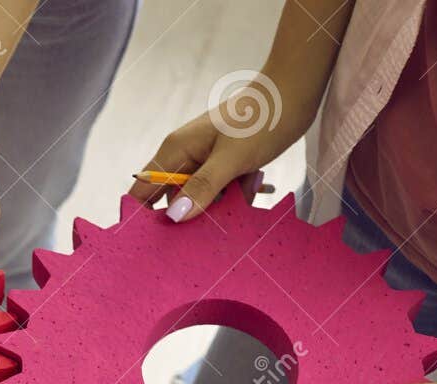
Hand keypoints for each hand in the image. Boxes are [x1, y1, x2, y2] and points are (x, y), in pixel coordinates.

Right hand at [128, 84, 304, 222]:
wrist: (294, 93)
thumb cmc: (262, 119)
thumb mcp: (231, 158)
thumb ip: (202, 187)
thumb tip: (174, 218)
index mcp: (176, 150)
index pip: (142, 189)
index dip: (143, 216)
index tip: (161, 239)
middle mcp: (185, 156)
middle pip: (171, 199)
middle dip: (188, 217)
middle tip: (211, 227)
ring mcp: (204, 160)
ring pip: (199, 198)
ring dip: (218, 207)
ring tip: (244, 195)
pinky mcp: (223, 164)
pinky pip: (220, 191)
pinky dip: (235, 197)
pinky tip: (255, 188)